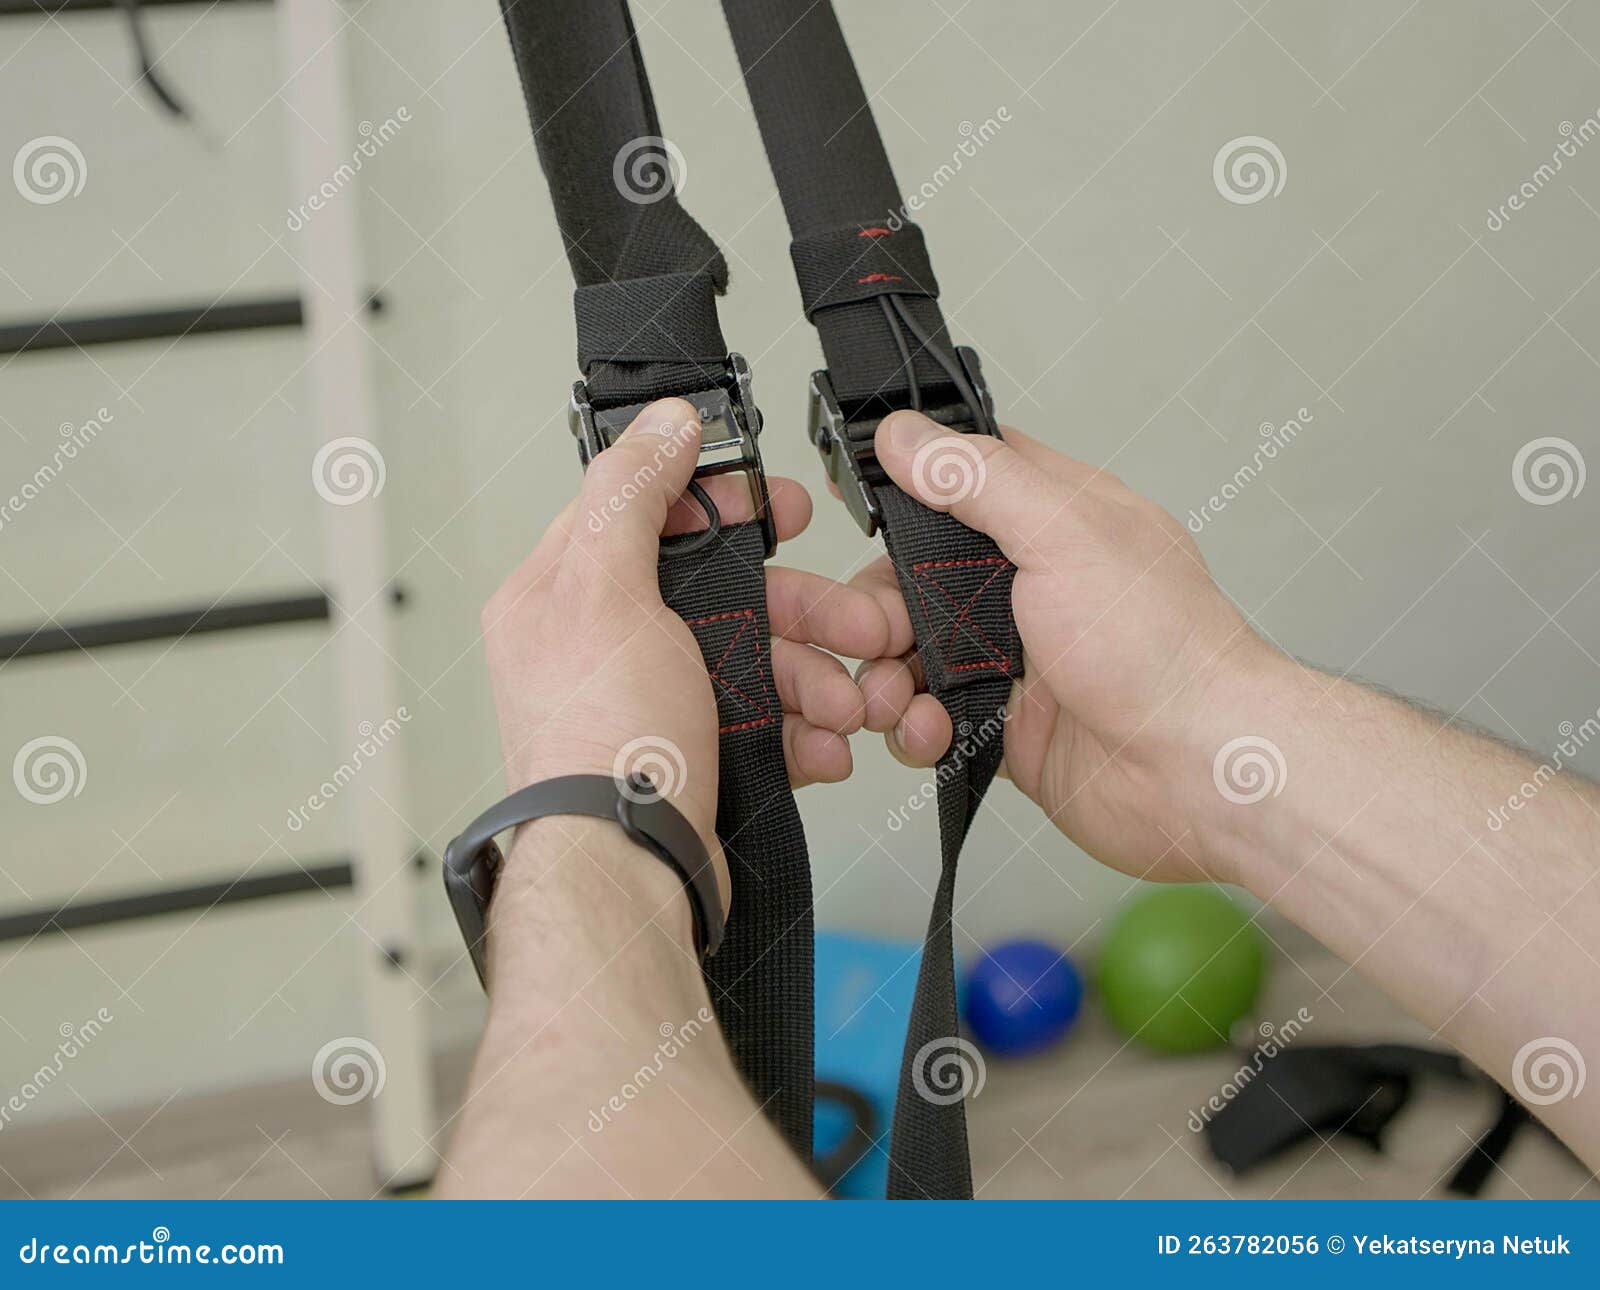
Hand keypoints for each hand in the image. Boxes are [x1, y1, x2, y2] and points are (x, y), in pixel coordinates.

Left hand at [479, 398, 894, 915]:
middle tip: (859, 620)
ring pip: (752, 660)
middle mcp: (601, 646)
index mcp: (562, 596)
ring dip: (815, 677)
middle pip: (719, 593)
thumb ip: (631, 495)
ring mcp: (649, 704)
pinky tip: (829, 743)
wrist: (628, 870)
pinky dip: (803, 731)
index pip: (644, 516)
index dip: (719, 504)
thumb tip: (660, 422)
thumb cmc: (602, 742)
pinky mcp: (689, 756)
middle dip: (800, 608)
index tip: (781, 509)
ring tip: (855, 702)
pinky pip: (762, 723)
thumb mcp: (608, 590)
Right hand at [860, 409, 1289, 882]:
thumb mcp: (1065, 534)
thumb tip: (907, 435)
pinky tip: (928, 732)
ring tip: (889, 696)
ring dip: (884, 674)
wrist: (1198, 773)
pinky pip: (931, 719)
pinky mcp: (1006, 727)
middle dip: (876, 604)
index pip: (964, 477)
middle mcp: (1034, 585)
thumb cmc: (1163, 652)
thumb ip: (979, 480)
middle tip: (867, 632)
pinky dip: (914, 728)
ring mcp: (1018, 658)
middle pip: (917, 575)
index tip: (854, 498)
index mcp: (1058, 520)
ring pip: (914, 651)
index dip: (905, 482)